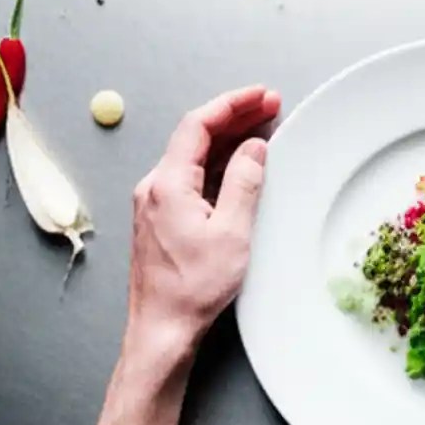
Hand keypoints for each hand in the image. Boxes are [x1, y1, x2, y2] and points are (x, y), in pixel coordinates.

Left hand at [127, 85, 281, 343]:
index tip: (261, 95)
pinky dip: (217, 165)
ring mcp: (154, 203)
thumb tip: (255, 149)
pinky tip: (239, 166)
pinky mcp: (160, 220)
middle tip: (270, 106)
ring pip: (193, 157)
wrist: (161, 329)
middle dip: (234, 117)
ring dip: (228, 140)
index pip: (198, 125)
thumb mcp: (233, 233)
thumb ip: (245, 183)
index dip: (232, 104)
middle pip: (195, 137)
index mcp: (167, 184)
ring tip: (262, 129)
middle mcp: (154, 187)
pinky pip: (190, 178)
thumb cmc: (192, 289)